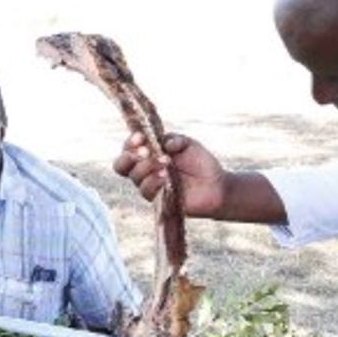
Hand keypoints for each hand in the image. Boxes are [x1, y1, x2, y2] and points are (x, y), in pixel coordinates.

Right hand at [112, 132, 227, 217]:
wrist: (216, 185)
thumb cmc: (200, 163)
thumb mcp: (189, 144)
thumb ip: (175, 139)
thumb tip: (163, 142)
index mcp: (148, 155)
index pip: (128, 149)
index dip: (129, 143)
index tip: (140, 137)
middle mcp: (144, 171)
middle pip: (121, 165)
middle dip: (130, 156)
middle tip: (146, 152)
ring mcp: (149, 185)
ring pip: (135, 177)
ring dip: (147, 167)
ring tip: (166, 162)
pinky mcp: (157, 199)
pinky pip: (146, 191)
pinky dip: (153, 181)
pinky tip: (165, 177)